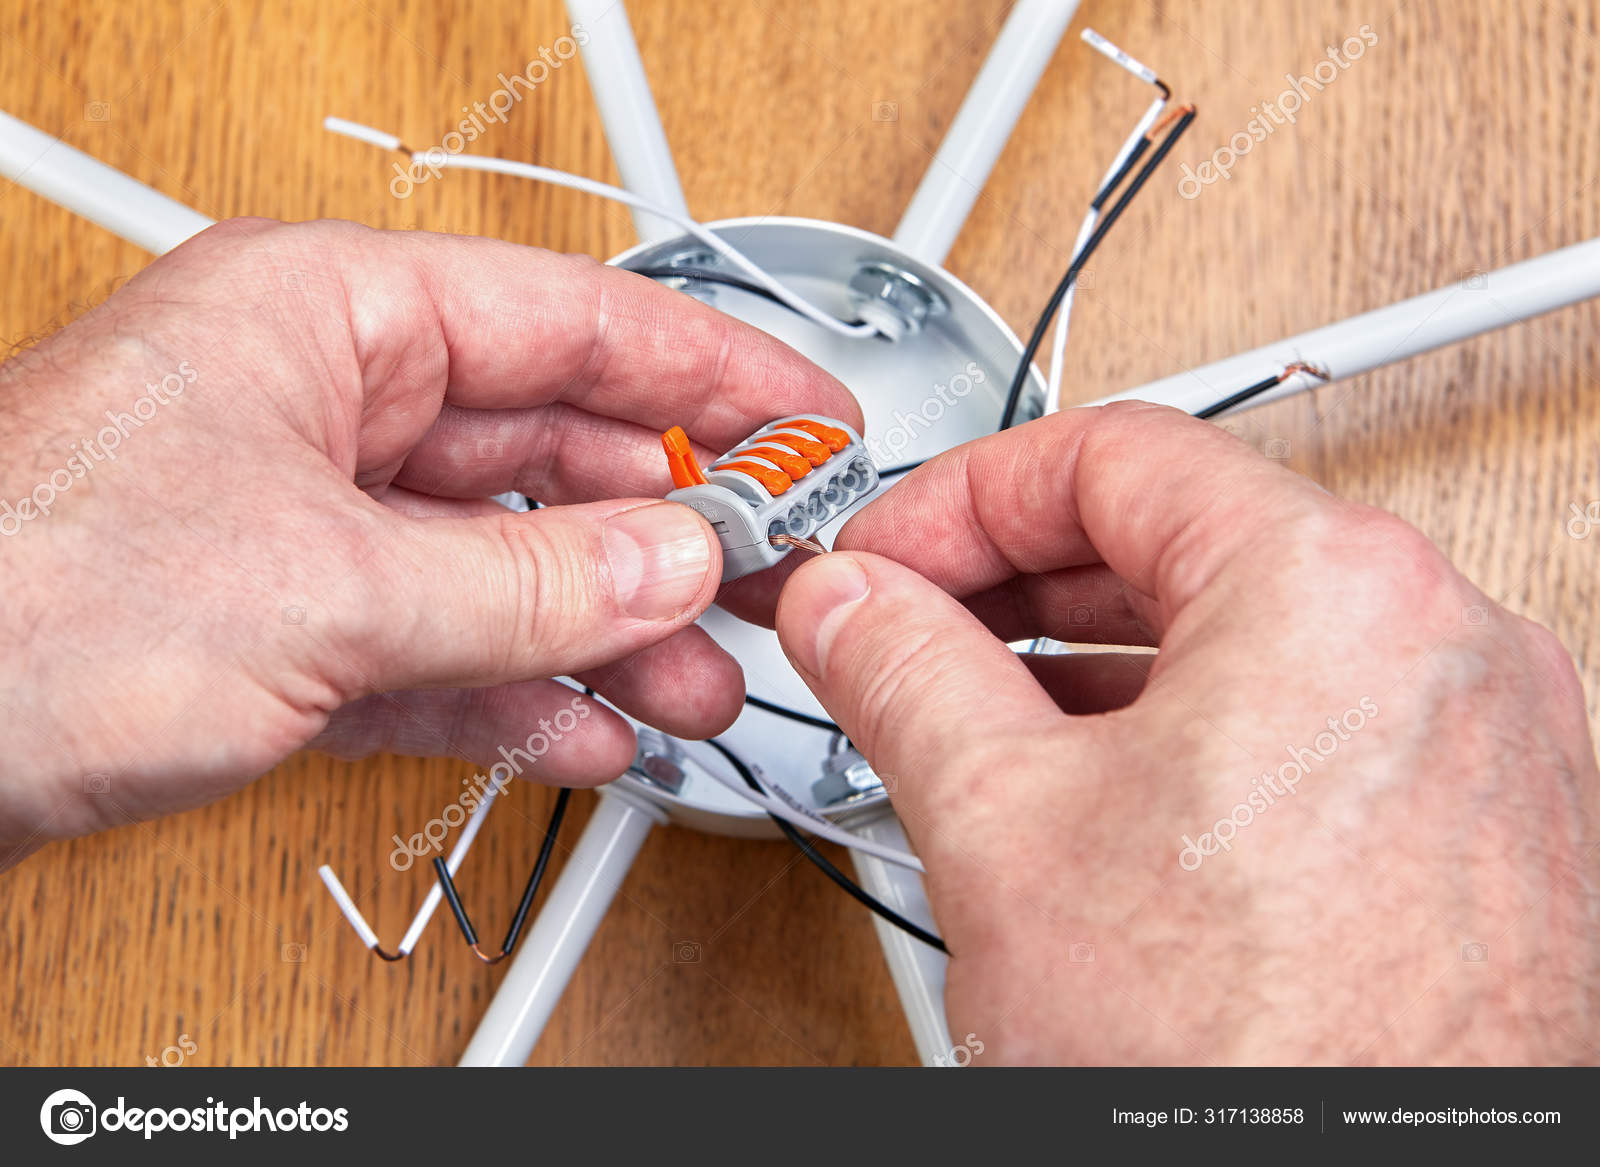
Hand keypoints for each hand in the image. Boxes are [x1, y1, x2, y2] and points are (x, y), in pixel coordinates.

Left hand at [0, 218, 858, 866]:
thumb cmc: (11, 601)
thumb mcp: (326, 586)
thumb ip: (527, 580)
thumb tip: (673, 560)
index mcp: (323, 315)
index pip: (569, 319)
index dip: (707, 371)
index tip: (805, 420)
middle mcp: (320, 406)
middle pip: (548, 450)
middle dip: (663, 530)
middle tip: (763, 584)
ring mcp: (305, 521)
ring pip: (505, 563)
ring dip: (605, 632)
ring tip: (691, 690)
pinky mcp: (284, 628)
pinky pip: (444, 648)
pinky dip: (517, 693)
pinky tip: (587, 732)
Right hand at [774, 402, 1598, 1063]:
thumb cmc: (1243, 1070)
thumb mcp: (1003, 831)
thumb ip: (904, 673)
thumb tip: (851, 606)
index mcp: (1338, 591)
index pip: (1114, 457)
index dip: (965, 500)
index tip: (891, 554)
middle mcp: (1445, 646)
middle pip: (1186, 541)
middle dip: (1022, 588)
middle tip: (913, 632)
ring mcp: (1487, 743)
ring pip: (1251, 641)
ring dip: (1098, 670)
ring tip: (982, 725)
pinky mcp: (1491, 834)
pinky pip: (1320, 729)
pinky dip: (1197, 739)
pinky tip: (1104, 802)